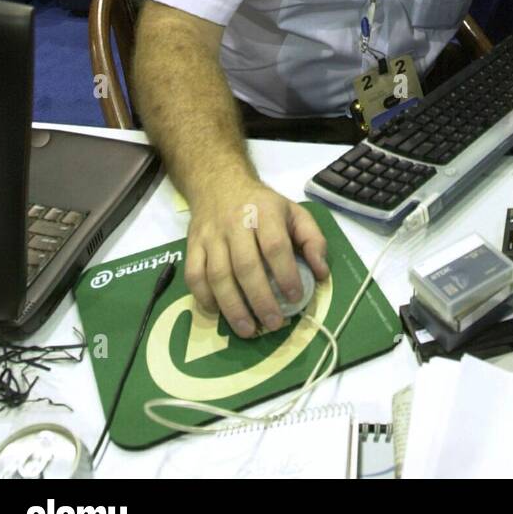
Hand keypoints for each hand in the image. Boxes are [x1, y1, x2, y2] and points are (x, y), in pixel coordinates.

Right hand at [184, 175, 328, 337]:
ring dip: (232, 307)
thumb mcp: (294, 212)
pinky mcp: (192, 245)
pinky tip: (219, 312)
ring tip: (248, 329)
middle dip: (260, 299)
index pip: (275, 246)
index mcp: (265, 212)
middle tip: (274, 323)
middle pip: (245, 266)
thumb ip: (312, 240)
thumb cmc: (262, 205)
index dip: (286, 274)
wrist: (219, 184)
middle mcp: (235, 223)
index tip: (296, 298)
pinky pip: (194, 276)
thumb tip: (320, 273)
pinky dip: (204, 298)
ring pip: (217, 275)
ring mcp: (210, 235)